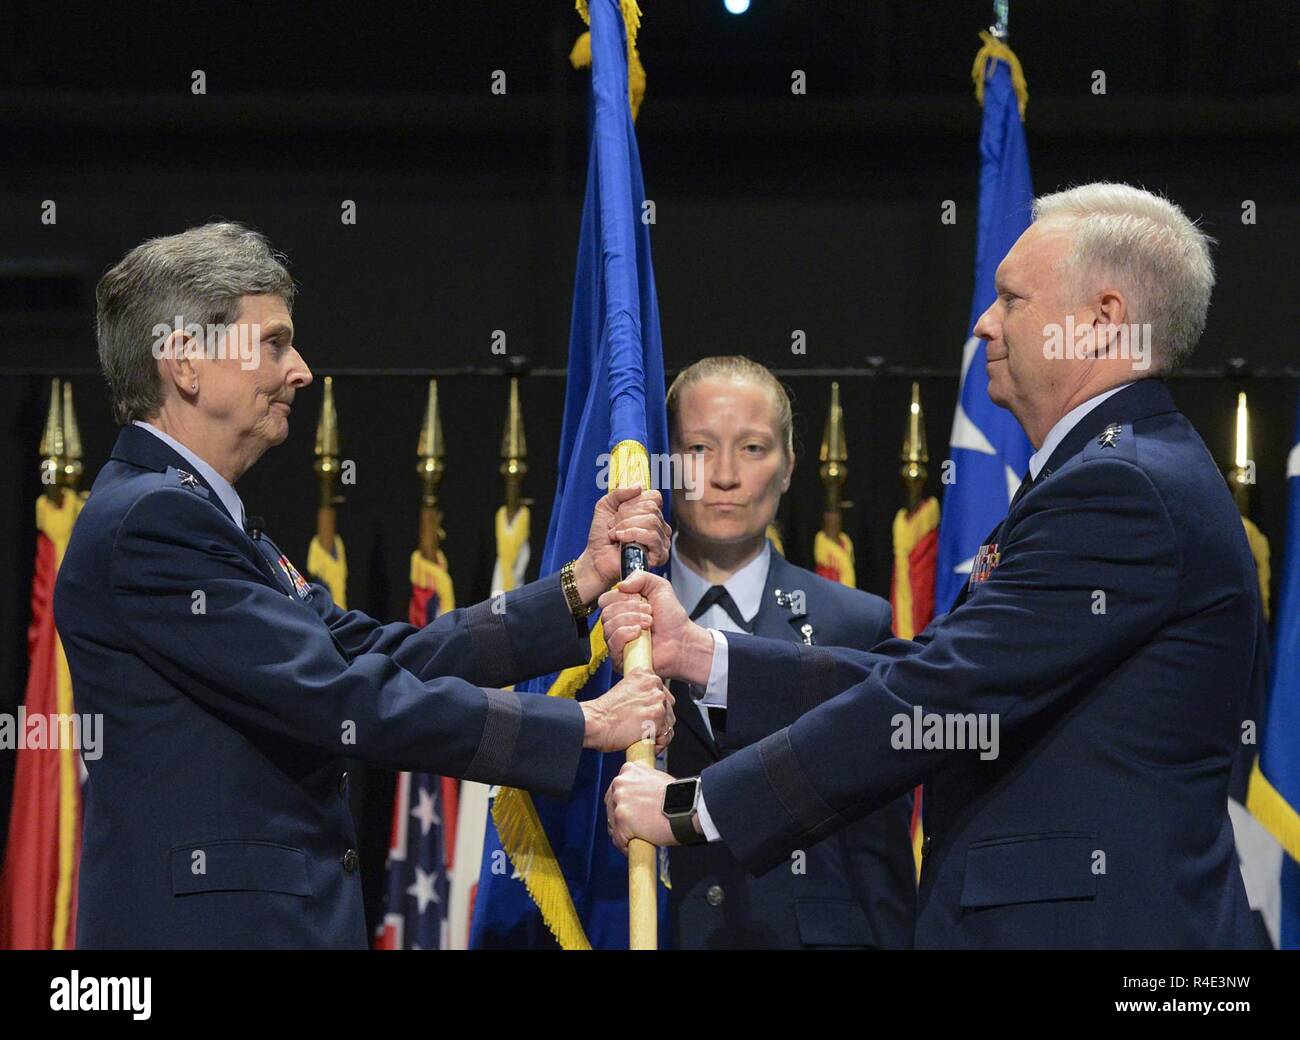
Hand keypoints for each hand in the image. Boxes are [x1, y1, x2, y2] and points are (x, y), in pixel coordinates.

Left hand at [572, 488, 670, 604]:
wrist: (596, 559)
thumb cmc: (601, 536)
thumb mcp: (605, 506)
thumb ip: (619, 493)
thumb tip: (639, 487)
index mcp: (650, 514)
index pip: (654, 497)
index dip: (634, 502)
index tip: (619, 512)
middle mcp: (659, 526)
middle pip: (651, 508)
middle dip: (626, 515)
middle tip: (614, 526)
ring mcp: (661, 541)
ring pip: (651, 521)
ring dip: (626, 526)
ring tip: (616, 535)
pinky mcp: (659, 555)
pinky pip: (652, 537)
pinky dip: (633, 535)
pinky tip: (621, 540)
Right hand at [580, 671, 675, 752]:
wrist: (595, 722)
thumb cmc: (603, 711)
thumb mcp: (624, 690)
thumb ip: (640, 692)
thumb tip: (649, 704)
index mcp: (645, 674)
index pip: (662, 692)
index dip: (654, 706)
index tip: (646, 714)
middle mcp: (654, 685)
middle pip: (668, 707)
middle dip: (659, 720)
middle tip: (644, 728)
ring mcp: (657, 701)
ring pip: (669, 722)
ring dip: (659, 733)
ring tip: (644, 737)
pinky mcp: (657, 719)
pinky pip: (666, 736)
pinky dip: (658, 744)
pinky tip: (647, 743)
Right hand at [598, 570, 715, 684]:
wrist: (682, 641)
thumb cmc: (672, 619)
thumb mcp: (660, 587)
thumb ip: (641, 577)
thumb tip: (621, 584)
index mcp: (622, 608)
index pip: (605, 600)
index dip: (621, 597)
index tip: (640, 599)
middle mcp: (617, 625)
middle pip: (606, 612)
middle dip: (630, 609)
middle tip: (649, 612)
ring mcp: (617, 642)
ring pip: (608, 626)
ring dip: (632, 620)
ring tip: (649, 623)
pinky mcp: (620, 657)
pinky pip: (613, 642)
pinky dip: (626, 634)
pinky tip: (639, 633)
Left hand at [605, 762, 677, 851]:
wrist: (688, 808)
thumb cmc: (678, 797)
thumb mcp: (656, 778)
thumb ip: (641, 785)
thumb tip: (636, 798)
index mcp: (628, 770)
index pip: (616, 790)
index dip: (622, 805)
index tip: (630, 813)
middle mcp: (620, 783)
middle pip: (611, 807)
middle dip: (620, 819)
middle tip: (633, 829)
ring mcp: (620, 802)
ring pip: (613, 824)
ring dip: (622, 833)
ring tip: (635, 839)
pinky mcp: (622, 820)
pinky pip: (618, 839)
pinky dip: (625, 846)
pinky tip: (634, 847)